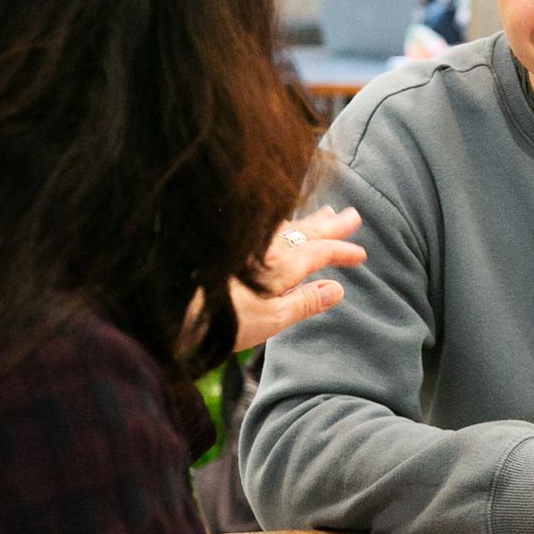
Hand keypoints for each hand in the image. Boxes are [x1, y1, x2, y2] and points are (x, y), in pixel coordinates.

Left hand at [231, 206, 366, 350]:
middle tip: (353, 216)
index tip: (361, 254)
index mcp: (282, 266)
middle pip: (306, 232)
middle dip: (331, 225)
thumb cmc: (224, 322)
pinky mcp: (231, 246)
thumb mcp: (272, 320)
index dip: (341, 252)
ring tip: (326, 212)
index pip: (319, 253)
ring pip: (287, 225)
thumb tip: (338, 289)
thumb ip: (305, 302)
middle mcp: (267, 248)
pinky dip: (285, 222)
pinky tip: (283, 223)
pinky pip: (268, 226)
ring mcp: (248, 244)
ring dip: (310, 220)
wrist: (172, 312)